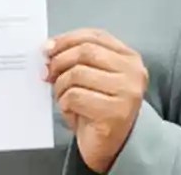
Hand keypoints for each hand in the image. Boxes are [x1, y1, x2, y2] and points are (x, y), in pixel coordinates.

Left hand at [45, 29, 147, 173]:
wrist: (112, 145)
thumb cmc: (98, 106)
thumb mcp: (92, 75)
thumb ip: (77, 58)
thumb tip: (49, 49)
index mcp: (129, 58)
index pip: (95, 36)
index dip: (67, 39)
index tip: (48, 48)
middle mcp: (133, 73)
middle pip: (85, 51)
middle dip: (59, 61)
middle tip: (47, 73)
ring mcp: (127, 93)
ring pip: (77, 73)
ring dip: (60, 86)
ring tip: (63, 97)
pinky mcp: (115, 113)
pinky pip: (75, 96)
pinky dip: (65, 103)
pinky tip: (71, 111)